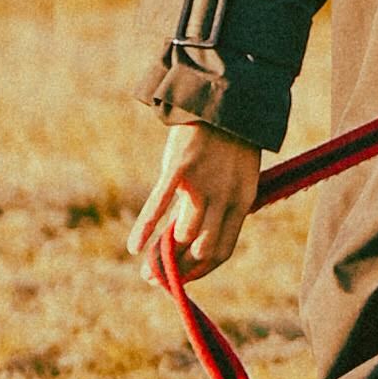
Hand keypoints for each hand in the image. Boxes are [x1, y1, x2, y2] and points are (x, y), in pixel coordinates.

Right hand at [129, 121, 262, 285]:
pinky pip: (159, 204)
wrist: (226, 99)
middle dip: (179, 268)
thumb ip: (216, 207)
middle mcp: (226, 196)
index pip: (222, 251)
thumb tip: (186, 241)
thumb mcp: (234, 177)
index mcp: (244, 201)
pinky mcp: (179, 167)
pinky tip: (133, 246)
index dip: (201, 270)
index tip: (183, 279)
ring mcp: (202, 182)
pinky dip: (145, 227)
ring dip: (166, 248)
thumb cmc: (229, 142)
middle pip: (202, 248)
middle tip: (157, 277)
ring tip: (151, 257)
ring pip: (183, 232)